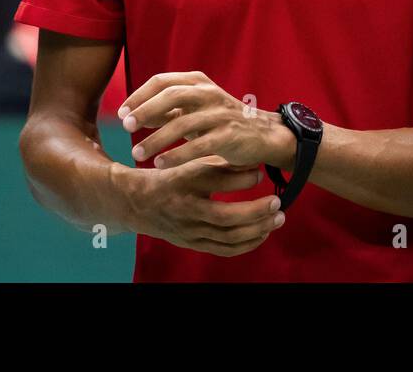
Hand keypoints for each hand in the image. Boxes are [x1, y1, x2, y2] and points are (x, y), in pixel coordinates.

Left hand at [118, 71, 294, 169]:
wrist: (264, 135)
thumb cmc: (221, 122)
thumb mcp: (195, 110)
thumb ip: (168, 110)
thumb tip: (134, 114)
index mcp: (198, 82)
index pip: (162, 81)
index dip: (139, 96)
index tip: (121, 114)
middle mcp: (209, 93)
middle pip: (170, 96)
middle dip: (145, 111)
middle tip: (126, 128)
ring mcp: (220, 113)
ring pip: (182, 123)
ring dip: (156, 139)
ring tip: (137, 153)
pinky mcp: (229, 135)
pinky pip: (198, 145)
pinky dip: (176, 155)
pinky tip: (160, 165)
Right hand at [122, 156, 285, 256]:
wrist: (135, 203)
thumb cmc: (167, 176)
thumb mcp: (186, 162)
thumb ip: (217, 162)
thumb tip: (252, 165)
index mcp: (182, 182)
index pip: (216, 182)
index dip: (241, 179)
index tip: (261, 174)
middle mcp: (185, 209)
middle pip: (226, 217)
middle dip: (256, 211)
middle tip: (278, 202)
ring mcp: (189, 230)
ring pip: (228, 237)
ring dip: (257, 229)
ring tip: (278, 218)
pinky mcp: (192, 243)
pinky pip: (224, 249)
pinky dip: (247, 244)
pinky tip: (263, 234)